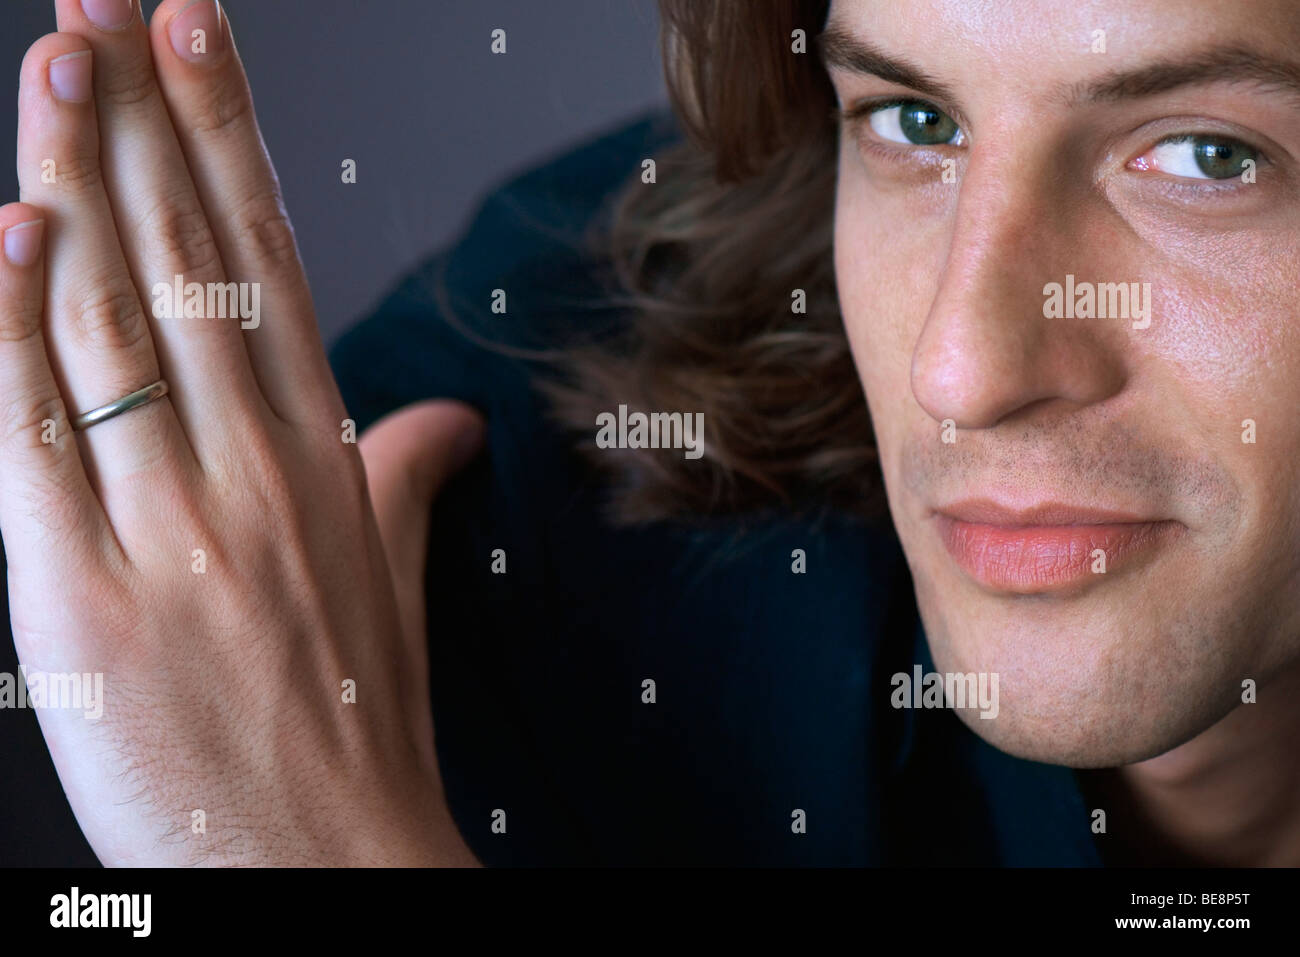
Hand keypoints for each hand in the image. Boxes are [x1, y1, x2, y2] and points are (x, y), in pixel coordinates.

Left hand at [0, 0, 482, 865]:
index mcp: (322, 464)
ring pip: (115, 322)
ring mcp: (174, 530)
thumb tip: (435, 418)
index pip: (271, 265)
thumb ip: (401, 480)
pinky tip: (4, 227)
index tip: (200, 40)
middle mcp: (256, 475)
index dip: (232, 142)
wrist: (329, 862)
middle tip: (115, 1)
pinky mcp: (85, 601)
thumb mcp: (390, 586)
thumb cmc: (355, 725)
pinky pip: (37, 438)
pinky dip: (12, 325)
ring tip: (55, 62)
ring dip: (76, 178)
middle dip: (147, 117)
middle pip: (195, 262)